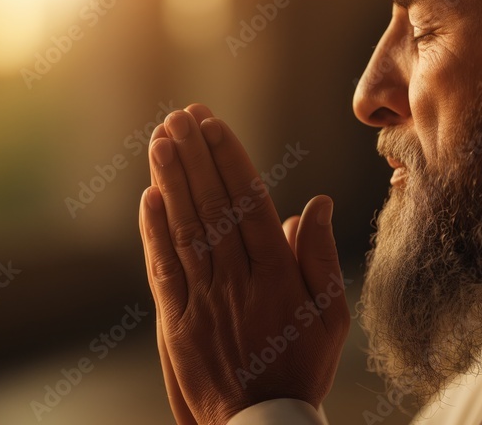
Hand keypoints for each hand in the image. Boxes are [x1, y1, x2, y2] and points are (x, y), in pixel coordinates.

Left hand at [138, 104, 349, 423]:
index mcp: (277, 275)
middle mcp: (237, 281)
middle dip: (196, 156)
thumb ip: (320, 255)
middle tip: (181, 116)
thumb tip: (315, 201)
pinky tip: (150, 197)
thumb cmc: (302, 366)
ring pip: (185, 230)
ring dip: (172, 181)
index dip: (229, 160)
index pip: (249, 203)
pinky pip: (164, 270)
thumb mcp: (331, 314)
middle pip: (213, 206)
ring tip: (161, 140)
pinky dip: (155, 231)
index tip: (214, 125)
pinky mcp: (177, 323)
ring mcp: (204, 301)